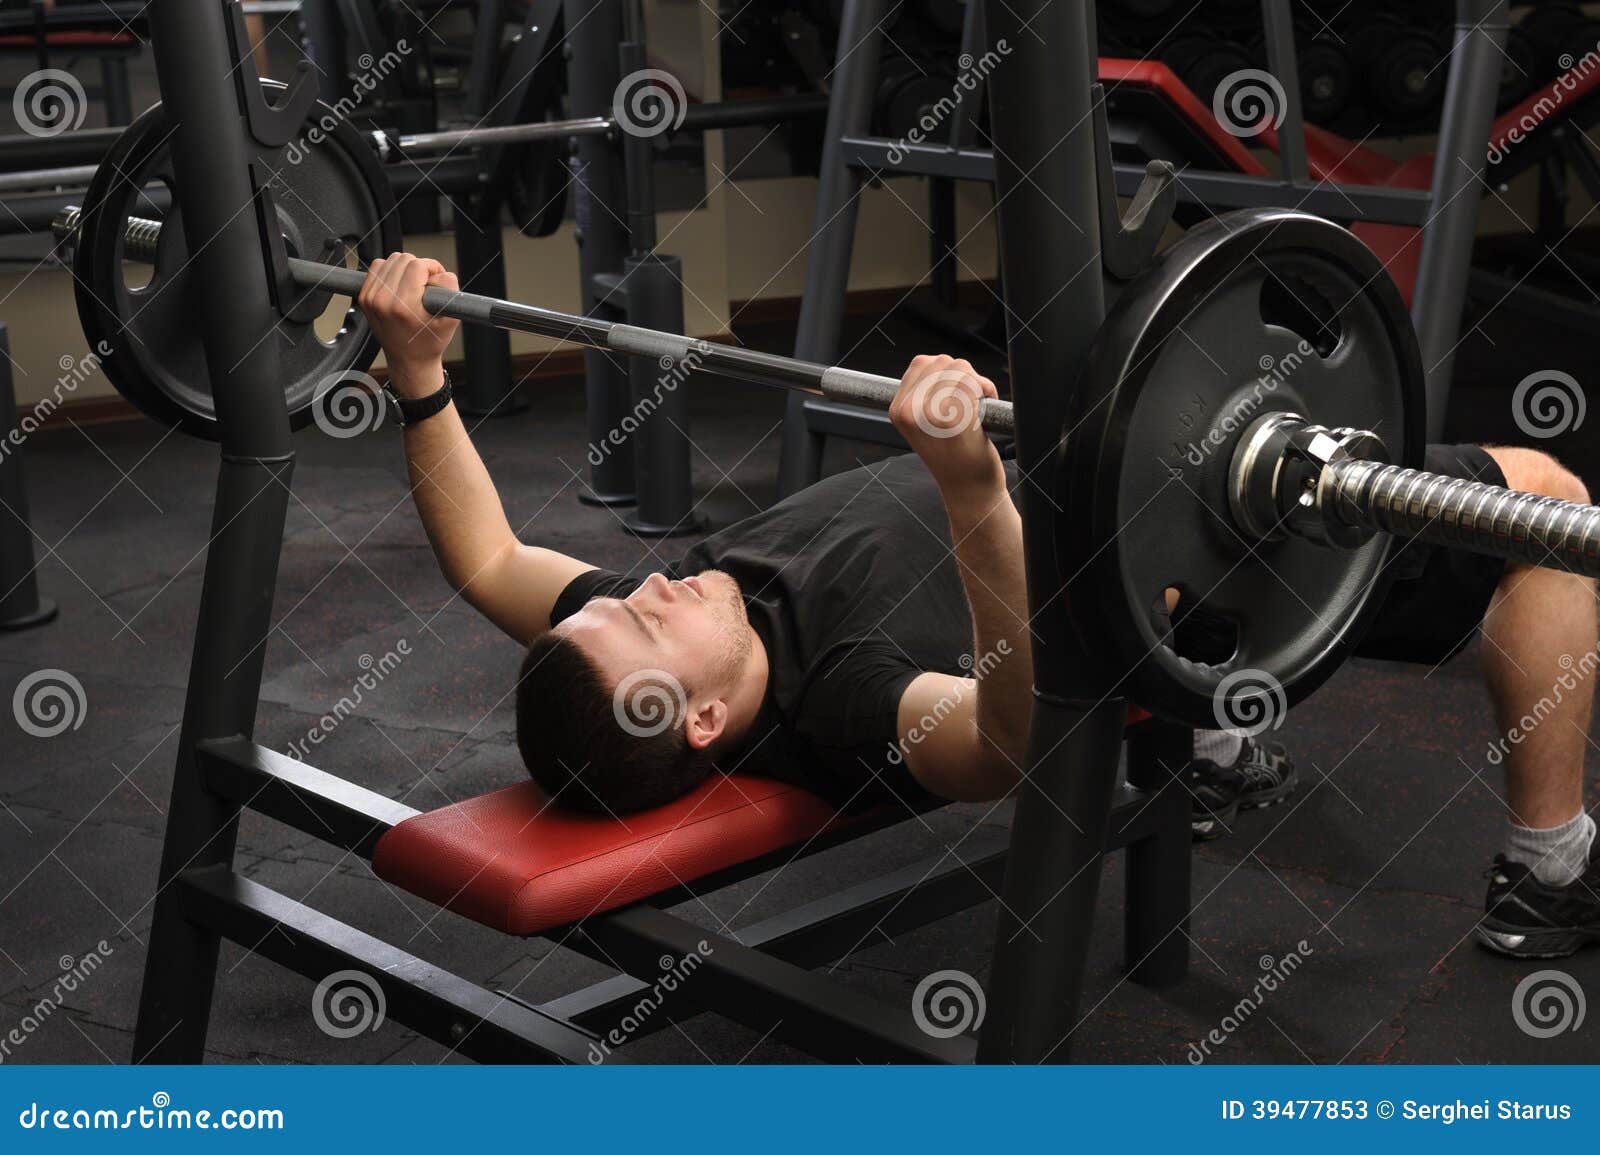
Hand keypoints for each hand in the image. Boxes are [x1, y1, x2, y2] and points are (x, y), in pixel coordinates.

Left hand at [357, 252, 460, 395]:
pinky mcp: (364, 297)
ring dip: (405, 268)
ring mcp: (370, 298)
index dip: (433, 268)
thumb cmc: (430, 341)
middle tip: (425, 286)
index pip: (417, 265)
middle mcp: (383, 300)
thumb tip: (436, 270)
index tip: (436, 281)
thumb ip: (449, 286)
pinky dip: (391, 271)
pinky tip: (399, 286)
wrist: (410, 360)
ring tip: (412, 286)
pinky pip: (378, 267)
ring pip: (390, 260)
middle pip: (403, 258)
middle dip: (419, 267)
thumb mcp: (451, 317)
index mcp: (403, 306)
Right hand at [888, 354, 1002, 491]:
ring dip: (976, 383)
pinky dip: (986, 391)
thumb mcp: (924, 424)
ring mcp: (928, 413)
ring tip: (975, 409)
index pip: (922, 363)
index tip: (954, 395)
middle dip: (964, 376)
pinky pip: (973, 382)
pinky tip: (982, 414)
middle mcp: (907, 410)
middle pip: (943, 361)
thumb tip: (937, 362)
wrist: (969, 489)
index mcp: (897, 409)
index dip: (947, 374)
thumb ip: (922, 393)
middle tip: (970, 403)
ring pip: (960, 367)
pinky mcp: (952, 418)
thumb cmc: (955, 457)